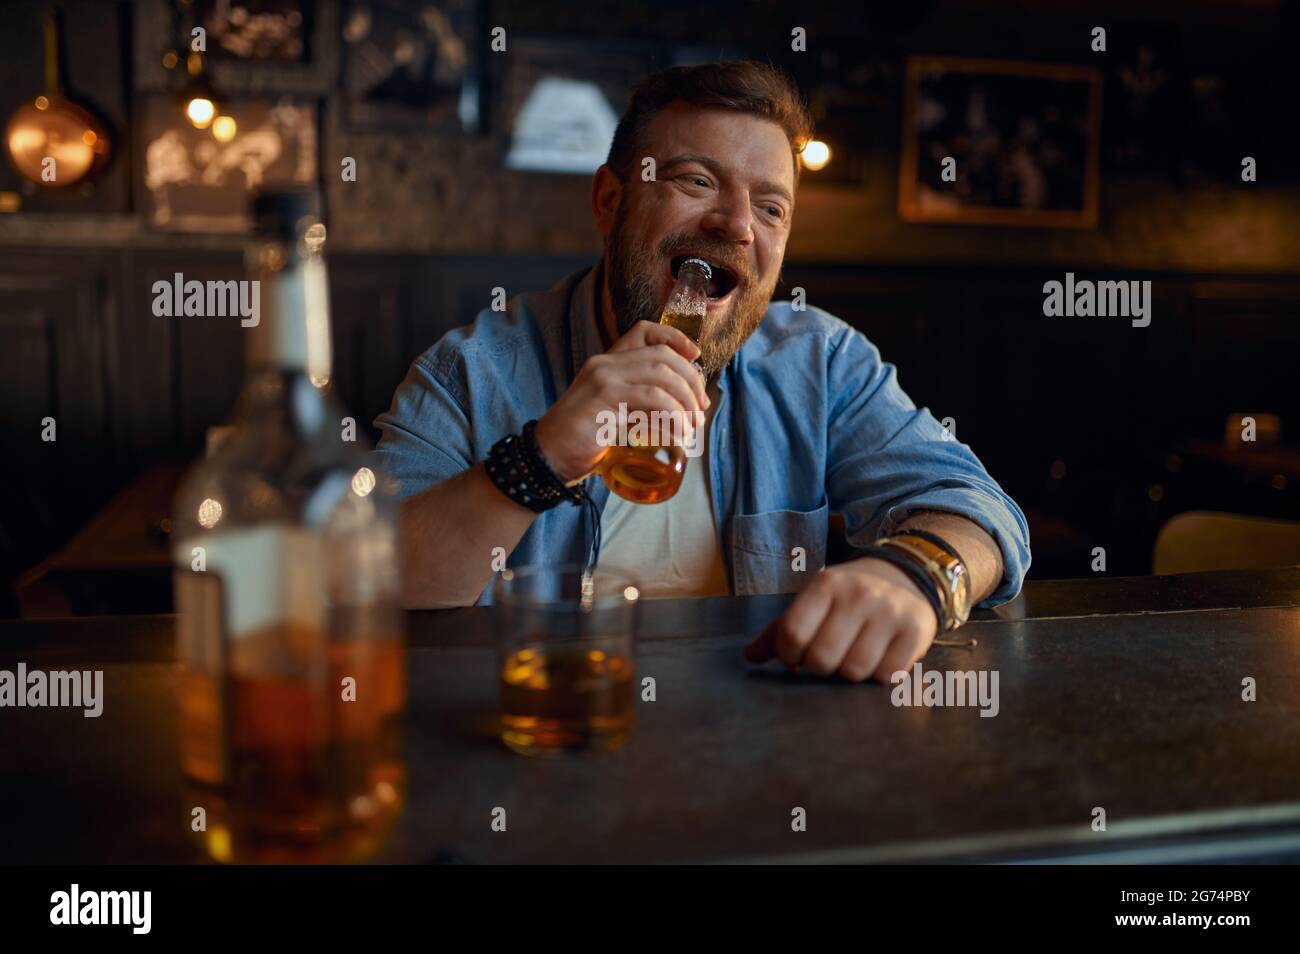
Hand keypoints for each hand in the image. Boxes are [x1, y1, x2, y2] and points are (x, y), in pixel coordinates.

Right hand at [533, 320, 708, 481]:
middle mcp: (604, 363)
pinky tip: (679, 432)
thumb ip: (637, 405)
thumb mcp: (612, 414)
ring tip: (692, 426)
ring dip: (686, 401)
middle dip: (691, 381)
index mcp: (606, 362)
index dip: (676, 338)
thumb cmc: (580, 442)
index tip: (696, 358)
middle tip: (700, 410)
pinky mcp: (604, 398)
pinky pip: (652, 398)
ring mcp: (603, 378)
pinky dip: (673, 415)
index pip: (645, 330)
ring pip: (662, 375)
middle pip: (663, 355)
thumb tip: (677, 411)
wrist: (546, 458)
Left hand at [743, 558, 939, 682]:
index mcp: (825, 585)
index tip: (796, 658)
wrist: (906, 577)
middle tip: (829, 659)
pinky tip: (880, 659)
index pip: (792, 635)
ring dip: (849, 674)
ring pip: (854, 671)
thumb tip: (749, 655)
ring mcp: (889, 611)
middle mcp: (858, 594)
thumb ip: (780, 630)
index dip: (788, 657)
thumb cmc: (848, 598)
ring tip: (854, 657)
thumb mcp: (814, 603)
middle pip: (822, 659)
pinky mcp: (916, 630)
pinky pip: (887, 676)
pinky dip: (879, 676)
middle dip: (820, 668)